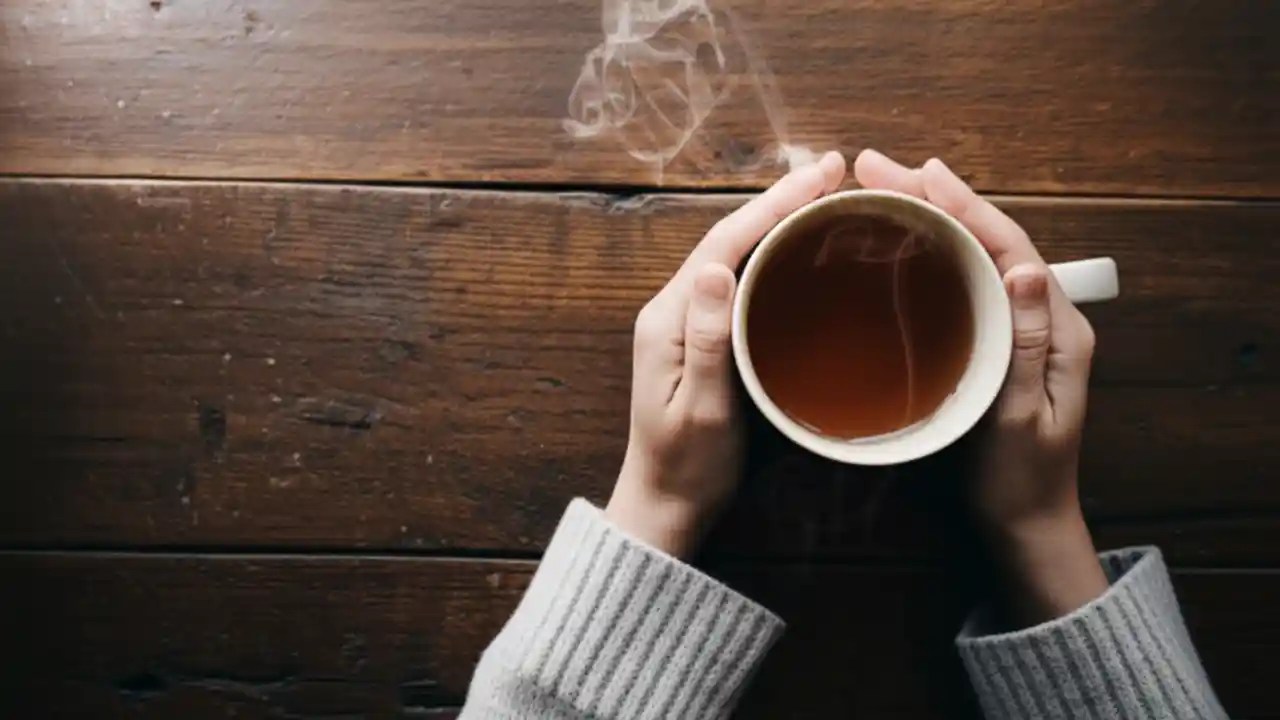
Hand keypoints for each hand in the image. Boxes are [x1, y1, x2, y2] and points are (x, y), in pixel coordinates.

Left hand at [606, 152, 847, 557]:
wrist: (665, 503)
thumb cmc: (687, 466)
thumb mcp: (700, 410)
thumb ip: (706, 340)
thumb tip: (716, 268)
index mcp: (668, 319)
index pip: (723, 244)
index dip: (772, 204)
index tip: (819, 174)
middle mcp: (673, 309)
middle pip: (729, 238)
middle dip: (779, 200)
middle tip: (833, 170)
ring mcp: (686, 321)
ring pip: (734, 255)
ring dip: (776, 221)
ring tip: (824, 194)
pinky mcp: (701, 337)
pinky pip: (738, 281)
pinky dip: (770, 254)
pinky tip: (799, 248)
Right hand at [853, 149, 1106, 623]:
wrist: (1025, 522)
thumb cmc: (1020, 480)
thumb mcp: (1020, 419)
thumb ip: (1025, 345)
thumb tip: (1021, 269)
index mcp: (1058, 328)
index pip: (1011, 245)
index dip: (966, 204)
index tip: (921, 171)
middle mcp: (1040, 316)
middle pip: (989, 238)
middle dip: (936, 197)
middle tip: (875, 169)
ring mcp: (1017, 327)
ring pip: (973, 254)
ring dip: (929, 217)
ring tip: (880, 189)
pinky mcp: (994, 342)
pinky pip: (963, 282)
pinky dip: (930, 253)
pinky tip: (898, 243)